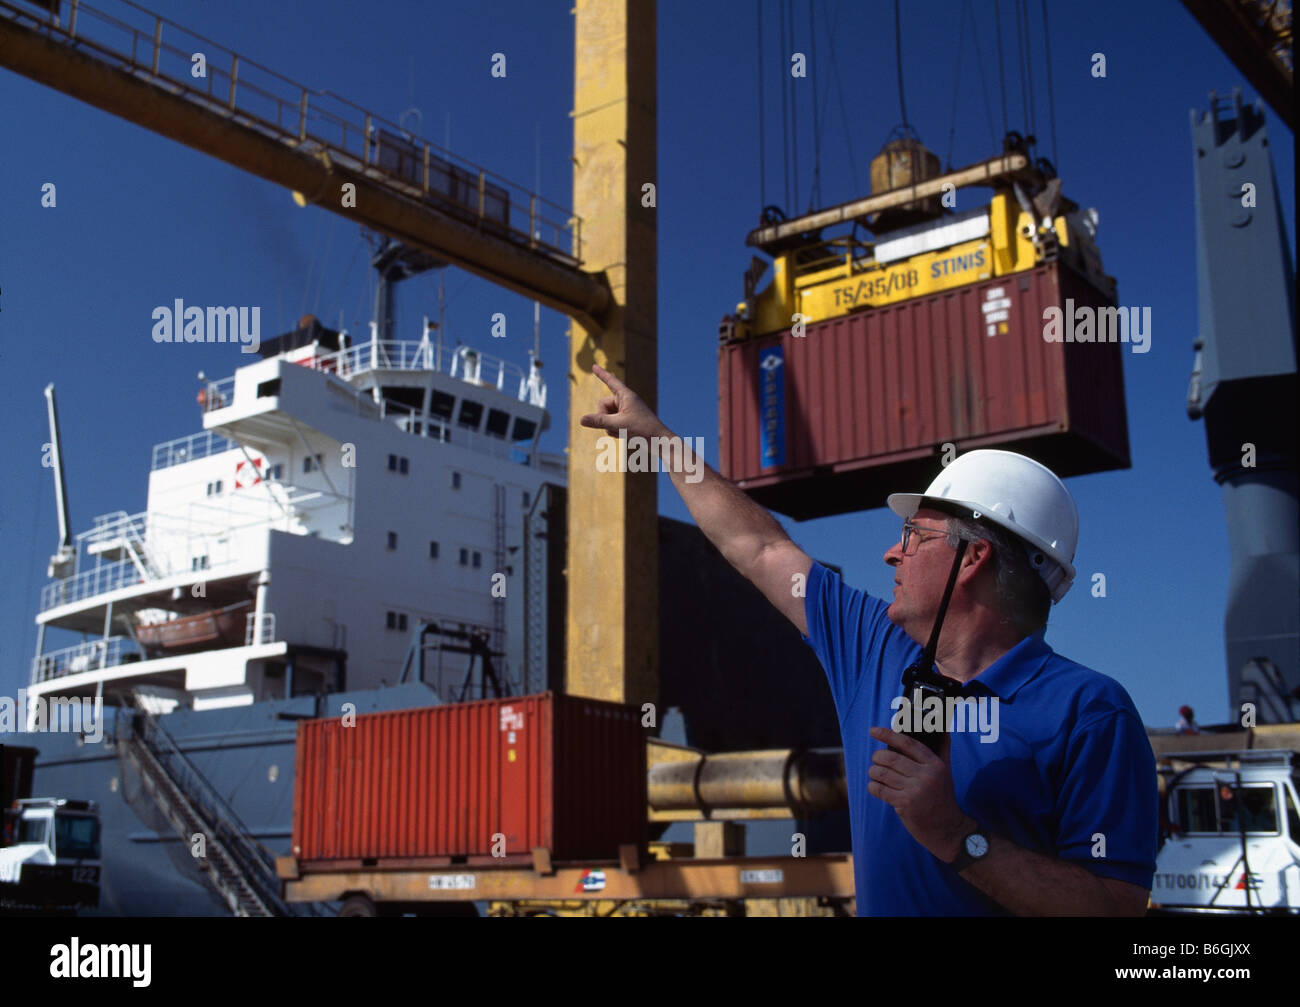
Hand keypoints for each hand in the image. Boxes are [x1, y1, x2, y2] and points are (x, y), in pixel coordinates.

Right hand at [579, 364, 666, 441]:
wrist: (659, 441)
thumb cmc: (643, 430)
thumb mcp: (618, 425)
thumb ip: (599, 421)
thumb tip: (581, 420)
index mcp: (626, 395)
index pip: (611, 381)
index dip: (601, 374)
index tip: (594, 366)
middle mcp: (625, 401)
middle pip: (602, 405)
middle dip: (604, 417)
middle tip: (616, 426)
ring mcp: (625, 411)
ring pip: (605, 417)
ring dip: (609, 427)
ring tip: (624, 432)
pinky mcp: (626, 420)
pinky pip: (611, 424)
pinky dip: (614, 431)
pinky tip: (624, 435)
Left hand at [867, 726, 972, 862]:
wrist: (947, 828)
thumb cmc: (943, 797)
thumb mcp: (946, 772)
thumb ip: (943, 749)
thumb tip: (943, 728)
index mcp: (935, 765)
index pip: (908, 744)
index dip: (888, 735)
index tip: (873, 731)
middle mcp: (926, 776)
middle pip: (891, 758)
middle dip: (877, 757)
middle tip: (876, 760)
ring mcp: (915, 791)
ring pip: (882, 773)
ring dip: (873, 772)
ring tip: (874, 773)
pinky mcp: (905, 804)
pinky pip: (880, 790)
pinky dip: (873, 786)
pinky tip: (874, 786)